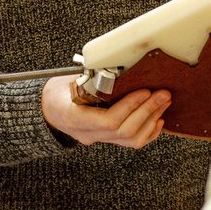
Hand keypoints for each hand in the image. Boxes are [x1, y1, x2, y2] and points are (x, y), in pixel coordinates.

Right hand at [41, 75, 170, 147]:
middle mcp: (89, 133)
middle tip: (163, 94)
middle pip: (125, 131)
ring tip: (163, 102)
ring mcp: (98, 139)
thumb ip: (91, 77)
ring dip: (151, 119)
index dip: (130, 107)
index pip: (109, 120)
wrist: (47, 110)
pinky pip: (131, 142)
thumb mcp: (68, 81)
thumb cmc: (56, 92)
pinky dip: (149, 131)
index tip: (145, 91)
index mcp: (76, 118)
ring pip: (131, 140)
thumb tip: (119, 66)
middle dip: (148, 111)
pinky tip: (158, 119)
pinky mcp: (107, 139)